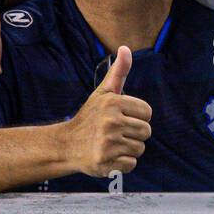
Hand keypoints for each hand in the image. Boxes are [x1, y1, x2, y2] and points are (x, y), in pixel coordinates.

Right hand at [61, 47, 152, 176]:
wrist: (65, 145)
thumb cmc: (89, 118)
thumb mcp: (102, 93)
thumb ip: (118, 72)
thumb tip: (125, 48)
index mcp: (113, 103)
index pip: (147, 113)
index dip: (137, 117)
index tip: (121, 118)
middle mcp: (111, 122)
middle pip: (146, 132)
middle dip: (134, 134)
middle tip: (115, 133)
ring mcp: (108, 143)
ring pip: (139, 149)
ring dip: (128, 149)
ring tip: (111, 144)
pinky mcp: (105, 162)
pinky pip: (131, 164)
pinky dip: (122, 163)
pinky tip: (109, 156)